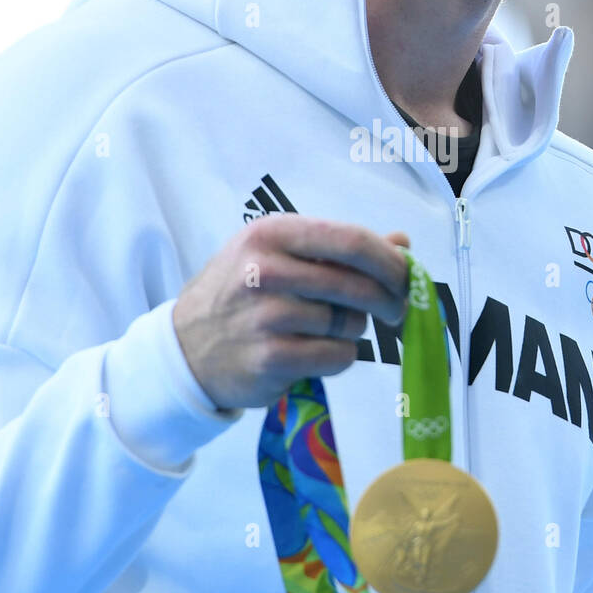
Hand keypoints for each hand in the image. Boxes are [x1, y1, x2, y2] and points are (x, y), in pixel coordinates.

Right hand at [171, 217, 410, 410]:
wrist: (185, 348)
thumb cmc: (241, 295)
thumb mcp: (278, 255)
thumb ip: (340, 249)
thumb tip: (403, 242)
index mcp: (271, 233)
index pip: (351, 241)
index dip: (390, 261)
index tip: (406, 276)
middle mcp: (265, 271)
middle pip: (357, 284)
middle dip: (388, 299)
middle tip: (395, 310)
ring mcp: (265, 317)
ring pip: (350, 324)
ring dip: (353, 330)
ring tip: (327, 329)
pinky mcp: (270, 359)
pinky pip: (337, 356)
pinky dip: (338, 356)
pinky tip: (315, 352)